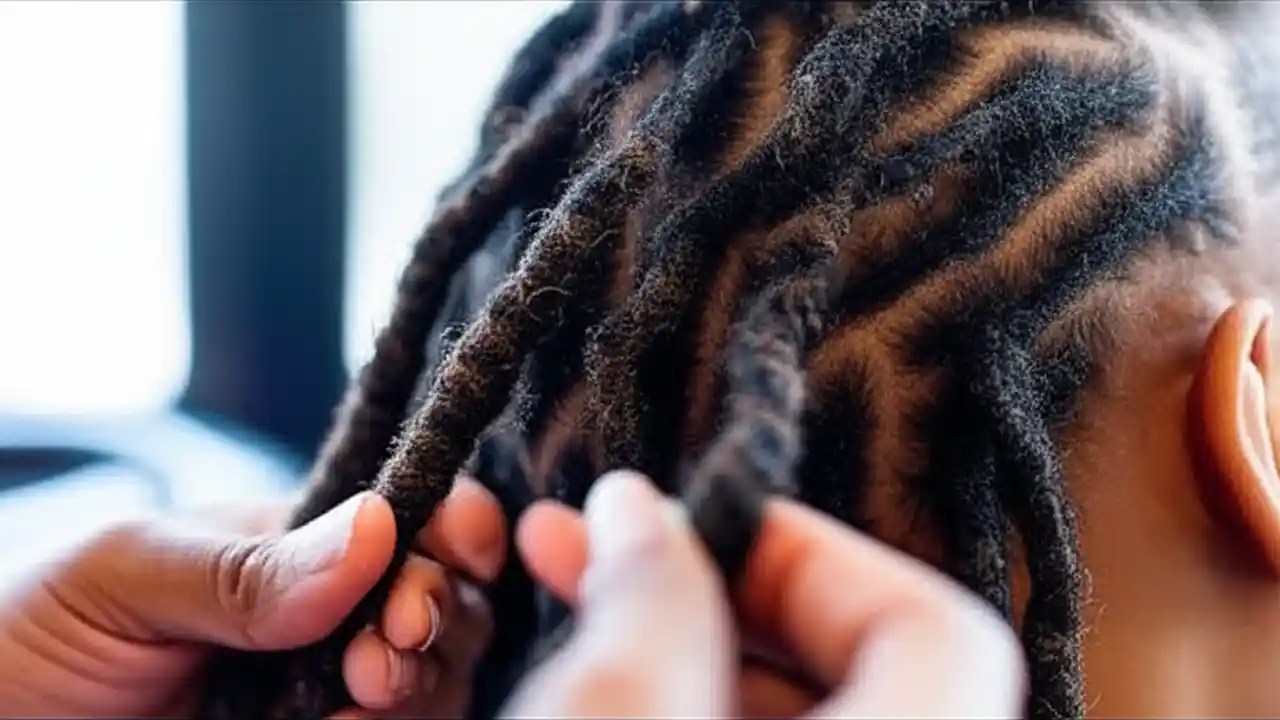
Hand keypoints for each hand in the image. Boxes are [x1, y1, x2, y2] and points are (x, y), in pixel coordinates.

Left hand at [0, 477, 505, 718]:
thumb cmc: (38, 631)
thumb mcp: (126, 574)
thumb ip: (245, 567)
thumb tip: (376, 526)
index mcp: (303, 545)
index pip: (420, 519)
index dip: (460, 528)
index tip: (464, 549)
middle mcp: (333, 619)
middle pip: (450, 604)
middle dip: (440, 618)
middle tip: (381, 652)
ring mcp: (328, 697)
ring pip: (437, 683)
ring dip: (423, 686)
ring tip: (359, 700)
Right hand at [507, 470, 1025, 717]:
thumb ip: (649, 603)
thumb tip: (635, 509)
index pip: (933, 624)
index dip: (812, 551)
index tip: (691, 520)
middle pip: (857, 660)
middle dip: (714, 585)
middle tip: (590, 543)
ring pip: (794, 709)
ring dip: (682, 640)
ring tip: (563, 589)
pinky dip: (679, 702)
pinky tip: (589, 670)